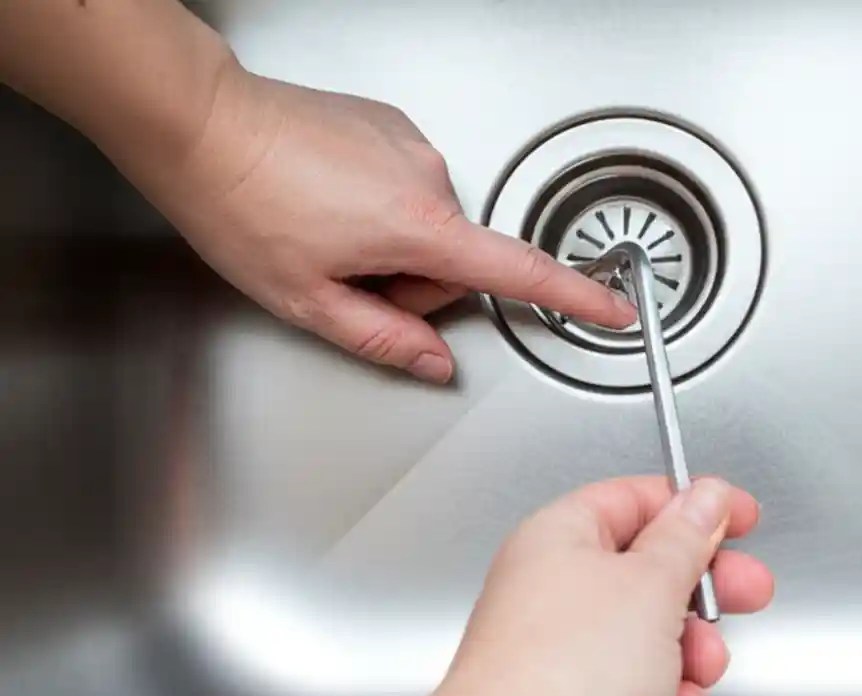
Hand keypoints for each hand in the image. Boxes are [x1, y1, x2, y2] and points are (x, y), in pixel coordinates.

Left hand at [114, 60, 635, 381]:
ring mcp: (411, 145)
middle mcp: (428, 178)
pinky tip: (324, 201)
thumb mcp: (309, 300)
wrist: (201, 123)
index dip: (575, 296)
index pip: (518, 272)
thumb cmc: (242, 204)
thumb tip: (435, 361)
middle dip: (409, 283)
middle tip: (343, 277)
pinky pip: (405, 186)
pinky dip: (373, 205)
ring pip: (426, 224)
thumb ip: (386, 339)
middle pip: (453, 261)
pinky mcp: (390, 126)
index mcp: (417, 227)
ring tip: (322, 233)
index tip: (615, 309)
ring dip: (388, 243)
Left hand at [417, 477, 773, 695]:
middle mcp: (554, 589)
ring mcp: (561, 649)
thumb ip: (686, 536)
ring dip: (691, 655)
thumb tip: (706, 497)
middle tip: (744, 594)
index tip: (742, 516)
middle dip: (705, 592)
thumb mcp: (649, 587)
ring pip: (651, 636)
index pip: (636, 498)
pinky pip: (637, 683)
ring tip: (694, 671)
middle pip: (652, 571)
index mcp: (559, 538)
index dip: (695, 504)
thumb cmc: (556, 676)